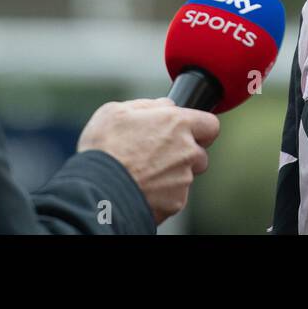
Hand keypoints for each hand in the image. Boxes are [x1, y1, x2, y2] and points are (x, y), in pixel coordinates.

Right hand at [77, 97, 219, 224]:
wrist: (97, 190)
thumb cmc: (104, 148)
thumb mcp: (117, 111)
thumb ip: (149, 105)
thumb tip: (166, 106)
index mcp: (177, 124)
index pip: (210, 125)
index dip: (200, 128)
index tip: (189, 132)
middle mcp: (187, 151)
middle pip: (199, 153)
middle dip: (185, 154)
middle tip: (158, 155)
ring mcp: (183, 179)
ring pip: (186, 175)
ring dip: (172, 174)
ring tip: (144, 173)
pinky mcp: (176, 202)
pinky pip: (175, 195)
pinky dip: (163, 193)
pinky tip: (142, 188)